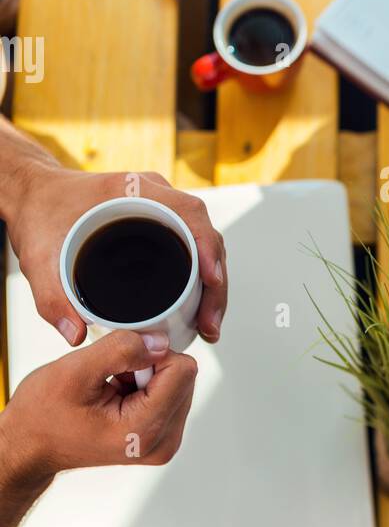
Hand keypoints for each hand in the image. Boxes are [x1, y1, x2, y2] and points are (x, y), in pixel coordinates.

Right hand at [0, 332, 196, 526]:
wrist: (30, 445)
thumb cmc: (43, 416)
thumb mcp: (75, 372)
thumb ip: (121, 351)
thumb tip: (160, 342)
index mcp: (145, 431)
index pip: (183, 370)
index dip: (151, 354)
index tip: (120, 362)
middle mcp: (163, 442)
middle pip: (184, 377)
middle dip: (149, 367)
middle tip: (111, 379)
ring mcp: (163, 441)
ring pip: (178, 383)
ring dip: (146, 376)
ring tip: (111, 388)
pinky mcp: (160, 436)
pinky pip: (169, 394)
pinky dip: (144, 386)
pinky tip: (117, 395)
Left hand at [6, 162, 225, 345]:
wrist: (35, 195)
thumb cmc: (39, 214)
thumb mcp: (38, 257)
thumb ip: (51, 297)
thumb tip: (76, 335)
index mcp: (133, 191)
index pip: (188, 213)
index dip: (207, 247)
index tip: (212, 281)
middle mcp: (154, 196)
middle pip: (204, 235)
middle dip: (215, 283)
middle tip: (210, 324)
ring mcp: (160, 209)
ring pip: (202, 244)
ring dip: (212, 285)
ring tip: (207, 325)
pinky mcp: (159, 225)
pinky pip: (190, 247)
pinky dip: (199, 277)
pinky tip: (197, 309)